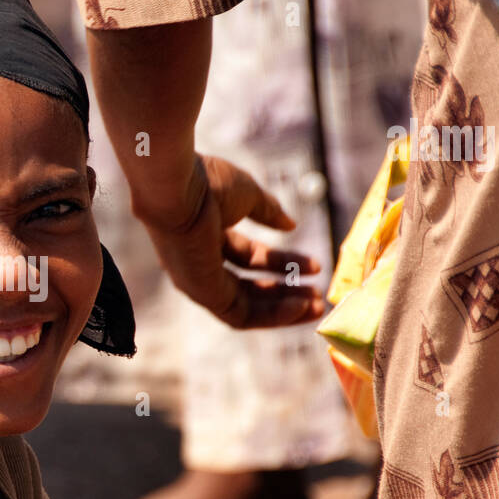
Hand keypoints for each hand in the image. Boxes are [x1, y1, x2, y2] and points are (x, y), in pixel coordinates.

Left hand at [140, 154, 326, 327]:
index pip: (248, 258)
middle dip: (285, 292)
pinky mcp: (201, 294)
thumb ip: (267, 212)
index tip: (314, 266)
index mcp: (206, 236)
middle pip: (247, 286)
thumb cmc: (207, 182)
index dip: (282, 262)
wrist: (179, 185)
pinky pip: (240, 315)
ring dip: (283, 308)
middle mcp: (199, 263)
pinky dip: (272, 314)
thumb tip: (290, 225)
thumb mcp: (246, 195)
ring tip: (318, 306)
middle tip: (318, 296)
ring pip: (246, 306)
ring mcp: (197, 281)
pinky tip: (300, 306)